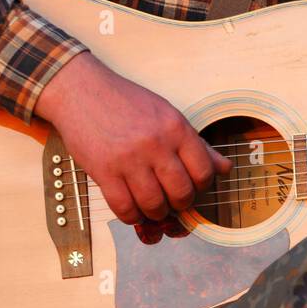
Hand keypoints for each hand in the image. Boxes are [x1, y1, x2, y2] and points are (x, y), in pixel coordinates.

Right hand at [34, 52, 231, 224]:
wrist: (82, 90)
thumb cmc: (127, 102)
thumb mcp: (168, 115)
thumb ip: (197, 144)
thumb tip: (225, 168)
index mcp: (176, 128)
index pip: (203, 172)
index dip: (202, 187)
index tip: (193, 187)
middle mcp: (156, 144)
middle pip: (181, 193)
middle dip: (181, 205)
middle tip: (174, 202)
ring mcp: (129, 159)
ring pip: (154, 205)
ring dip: (157, 214)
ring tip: (154, 207)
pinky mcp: (103, 171)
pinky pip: (124, 208)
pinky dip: (132, 217)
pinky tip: (133, 209)